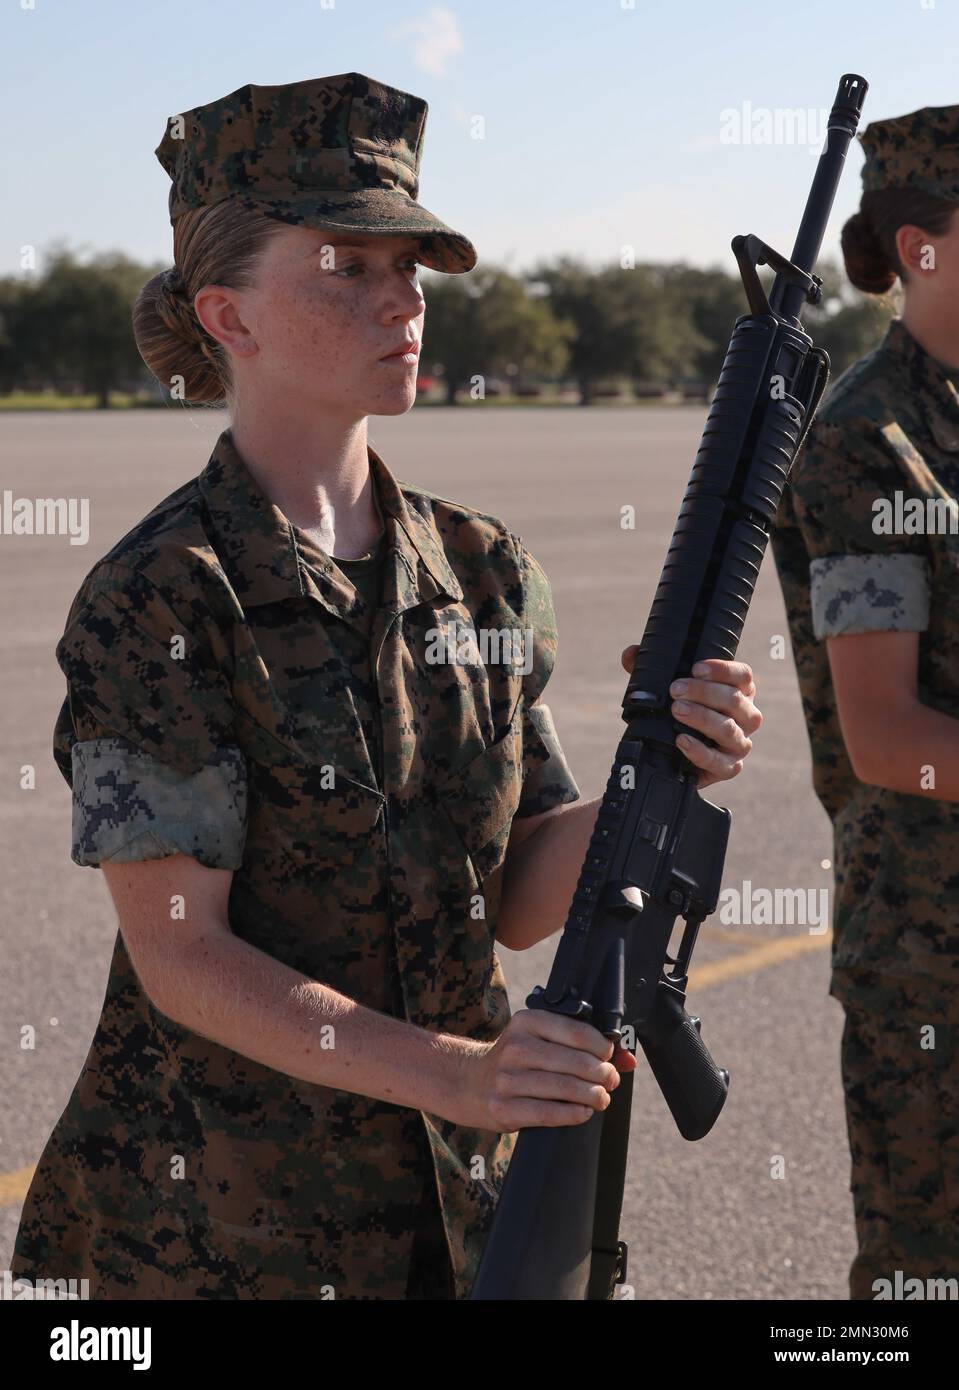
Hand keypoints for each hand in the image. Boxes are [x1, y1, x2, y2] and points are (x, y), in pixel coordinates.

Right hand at [448, 1008, 636, 1133]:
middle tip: (610, 1080)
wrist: (469, 1083)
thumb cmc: (517, 1059)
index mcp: (527, 1022)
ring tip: (602, 1098)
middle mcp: (516, 1047)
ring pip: (564, 1088)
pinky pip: (549, 1113)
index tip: (609, 1056)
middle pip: (574, 1062)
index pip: (576, 1032)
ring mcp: (507, 1079)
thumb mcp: (540, 1039)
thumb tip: (628, 1060)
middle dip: (602, 1074)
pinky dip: (573, 1114)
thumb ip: (582, 1044)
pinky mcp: (504, 1108)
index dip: (602, 1047)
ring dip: (593, 1095)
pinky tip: (584, 1112)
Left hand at [620, 649, 762, 791]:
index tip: (695, 668)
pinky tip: (681, 740)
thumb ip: (652, 670)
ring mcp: (740, 743)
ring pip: (729, 729)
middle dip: (703, 692)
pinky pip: (720, 761)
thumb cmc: (682, 717)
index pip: (742, 675)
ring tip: (677, 710)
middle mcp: (746, 716)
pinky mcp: (729, 767)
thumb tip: (631, 653)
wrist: (680, 758)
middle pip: (734, 700)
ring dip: (702, 718)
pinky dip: (699, 751)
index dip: (722, 669)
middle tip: (675, 689)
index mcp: (740, 692)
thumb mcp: (669, 691)